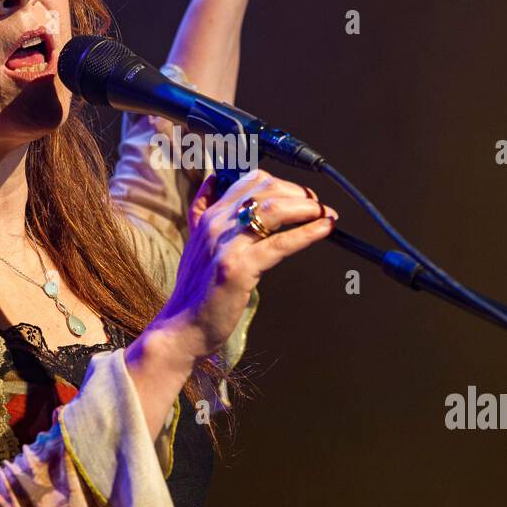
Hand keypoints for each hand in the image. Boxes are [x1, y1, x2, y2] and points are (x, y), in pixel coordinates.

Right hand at [147, 169, 337, 365]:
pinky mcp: (237, 268)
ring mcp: (226, 244)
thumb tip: (212, 180)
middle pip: (266, 190)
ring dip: (307, 208)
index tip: (301, 196)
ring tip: (325, 214)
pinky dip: (307, 233)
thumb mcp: (196, 241)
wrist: (182, 326)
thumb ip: (203, 210)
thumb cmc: (195, 291)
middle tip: (318, 206)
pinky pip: (279, 243)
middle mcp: (217, 224)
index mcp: (210, 216)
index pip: (250, 181)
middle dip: (300, 194)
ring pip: (273, 210)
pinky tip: (324, 229)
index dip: (282, 184)